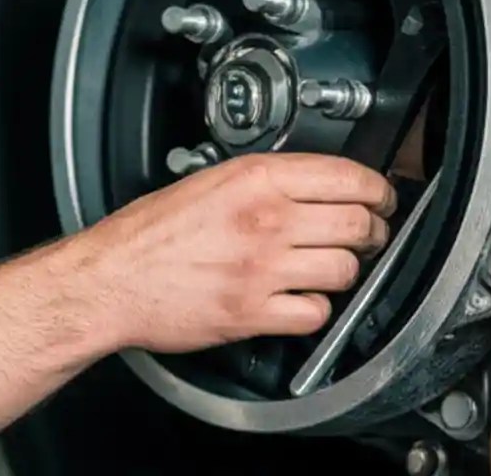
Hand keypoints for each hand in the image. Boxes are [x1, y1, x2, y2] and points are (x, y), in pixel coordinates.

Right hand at [58, 153, 395, 356]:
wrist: (110, 280)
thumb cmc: (150, 234)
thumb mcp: (209, 180)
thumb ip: (265, 181)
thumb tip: (316, 184)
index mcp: (256, 179)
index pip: (348, 177)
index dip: (377, 191)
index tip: (380, 199)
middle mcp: (266, 220)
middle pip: (358, 224)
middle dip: (372, 232)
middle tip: (369, 236)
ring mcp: (263, 269)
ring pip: (345, 270)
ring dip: (345, 272)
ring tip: (331, 269)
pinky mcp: (254, 313)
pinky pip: (316, 313)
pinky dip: (315, 310)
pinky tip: (300, 300)